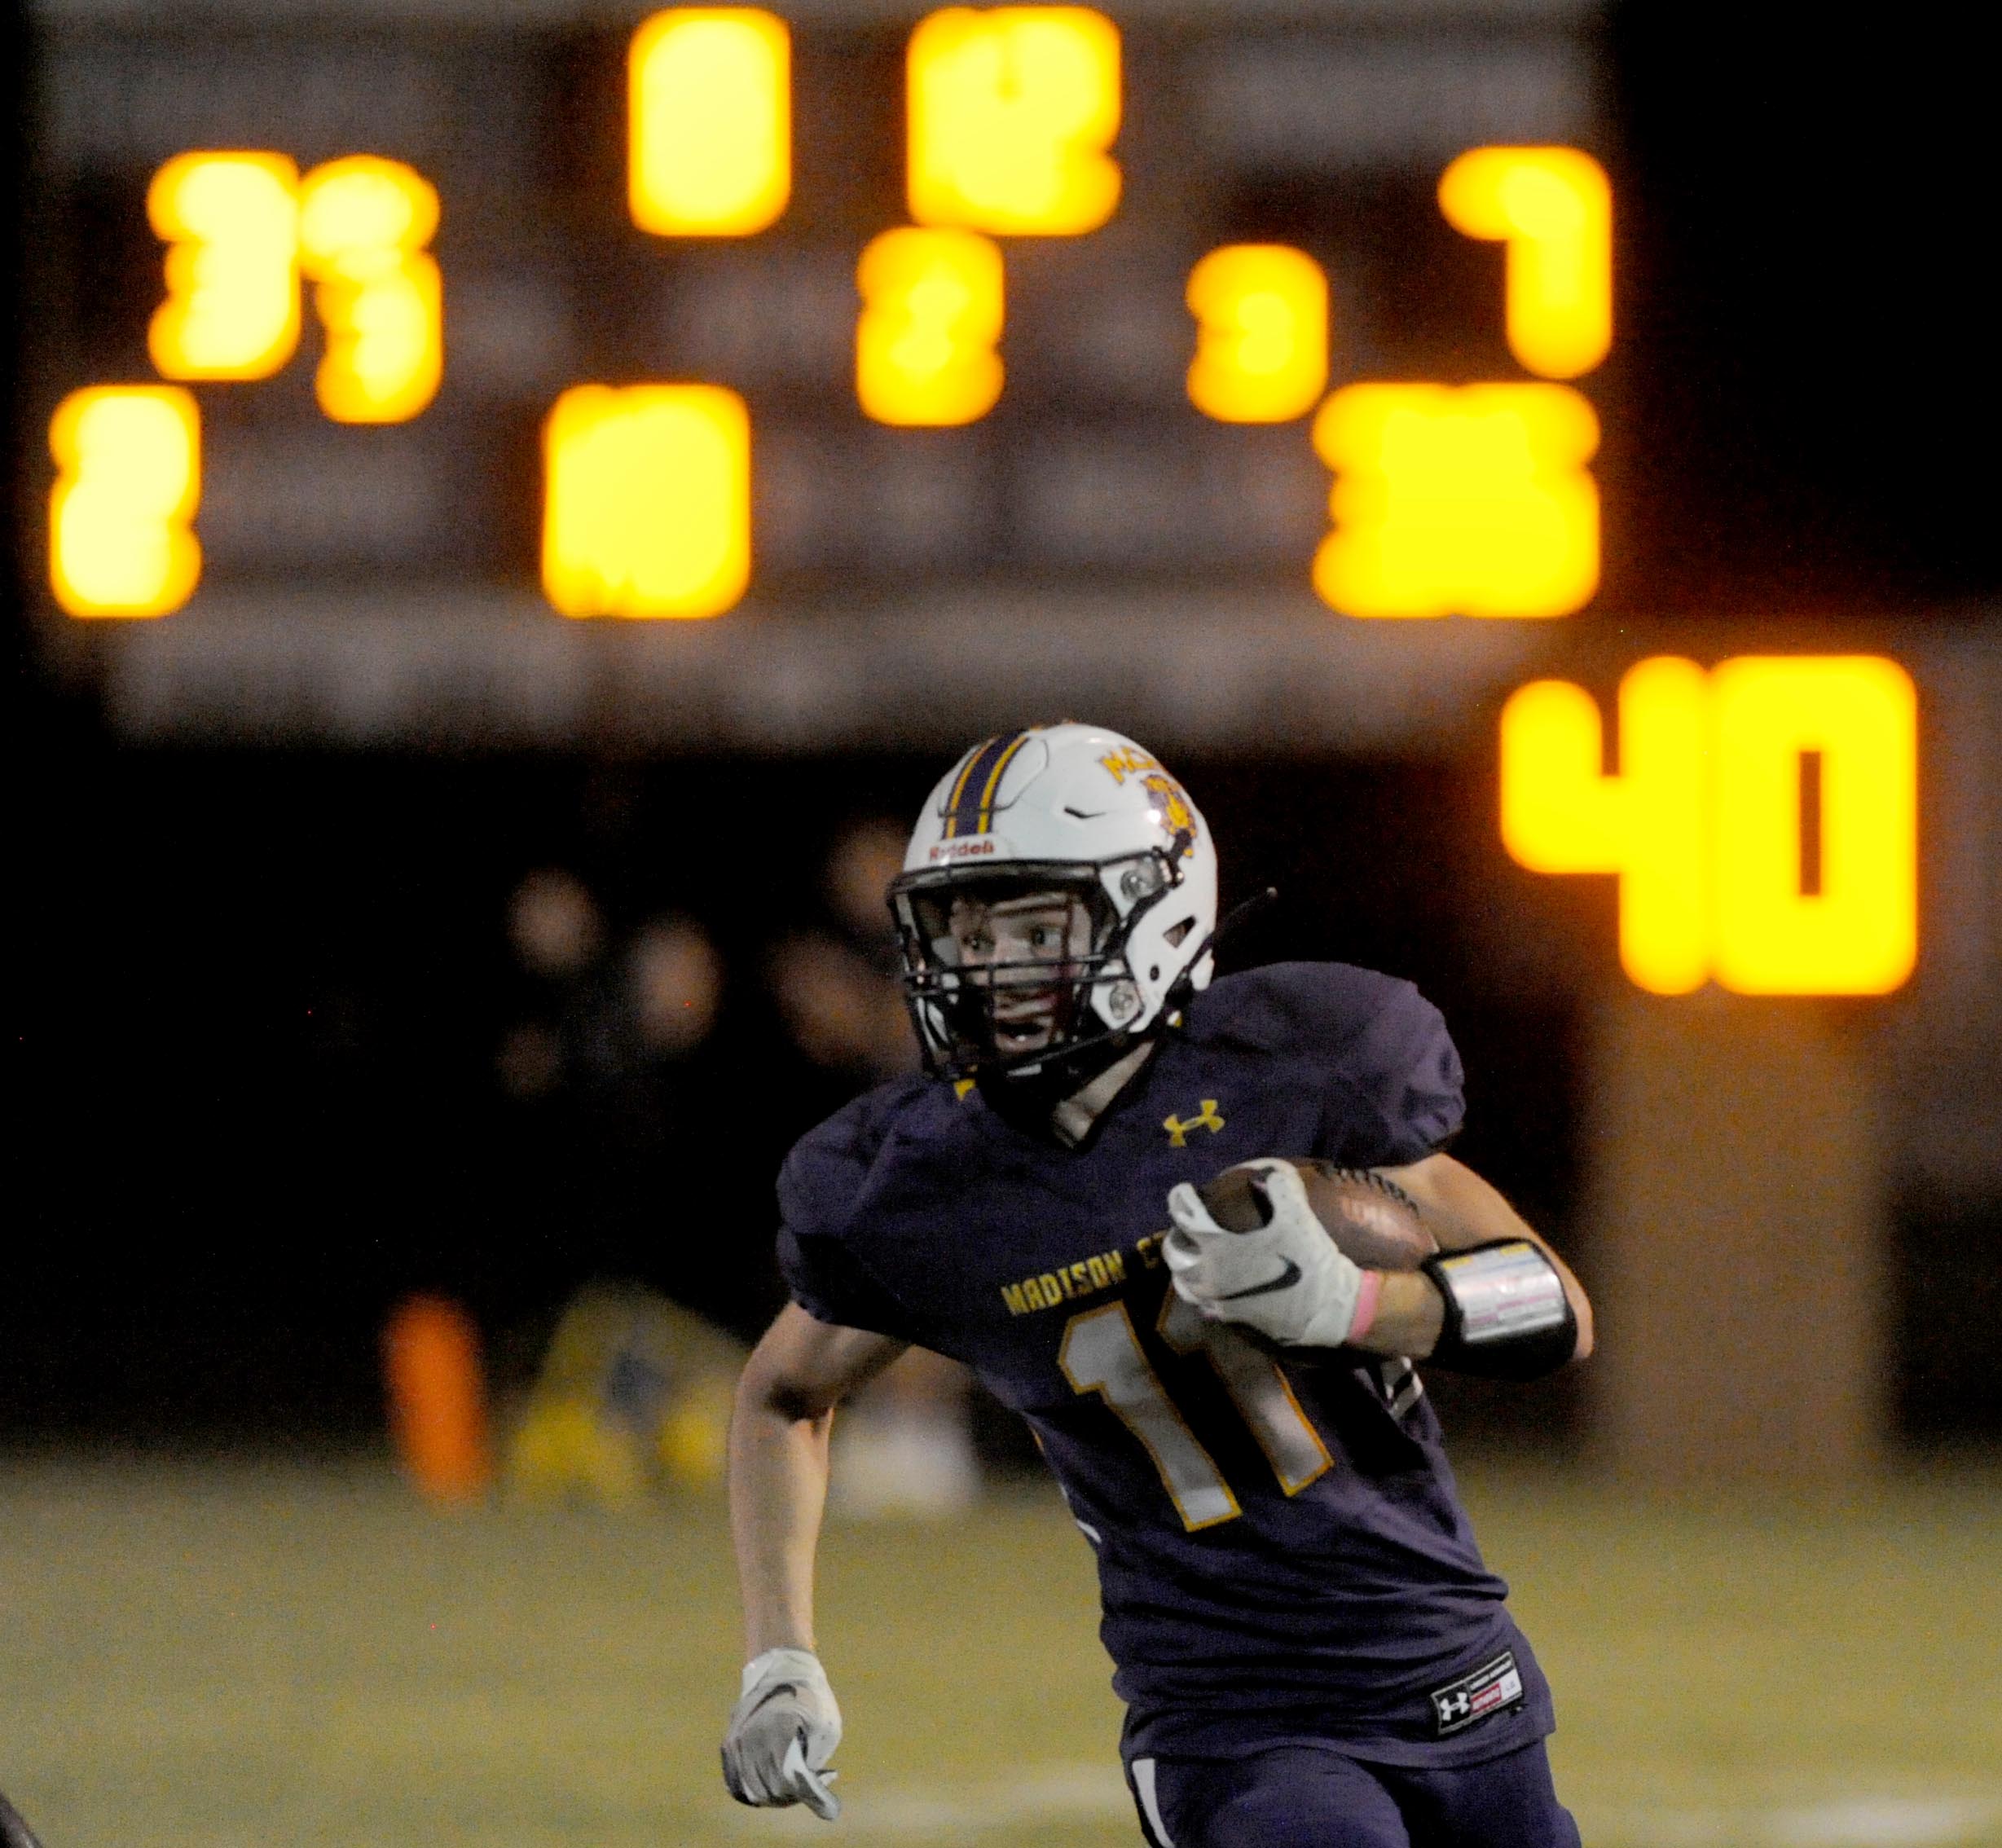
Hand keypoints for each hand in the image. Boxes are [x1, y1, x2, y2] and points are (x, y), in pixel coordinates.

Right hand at [721, 1646, 841, 1819]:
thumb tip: (806, 1792)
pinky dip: (750, 1788)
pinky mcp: (729, 1741)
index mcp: (779, 1731)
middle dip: (785, 1796)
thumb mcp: (826, 1728)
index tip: (811, 1792)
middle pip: (766, 1789)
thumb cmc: (813, 1699)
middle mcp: (753, 1737)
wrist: (783, 1669)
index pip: (785, 1782)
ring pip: (749, 1787)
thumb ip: (814, 1763)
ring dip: (768, 1794)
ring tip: (786, 1789)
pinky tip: (766, 1786)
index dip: (800, 1794)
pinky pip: (736, 1778)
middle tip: (800, 1792)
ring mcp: (737, 1740)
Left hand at [1165, 1159, 1365, 1348]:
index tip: (1183, 1190)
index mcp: (1218, 1249)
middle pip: (1175, 1256)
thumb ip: (1280, 1188)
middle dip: (1176, 1237)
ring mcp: (1218, 1303)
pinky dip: (1201, 1293)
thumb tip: (1268, 1174)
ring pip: (1184, 1286)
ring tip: (1193, 1258)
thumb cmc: (1308, 1261)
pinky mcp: (1231, 1320)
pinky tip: (1214, 1287)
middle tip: (1184, 1227)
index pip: (1185, 1217)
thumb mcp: (1297, 1215)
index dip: (1180, 1198)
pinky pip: (1204, 1307)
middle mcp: (1210, 1278)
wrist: (1326, 1310)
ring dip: (1183, 1269)